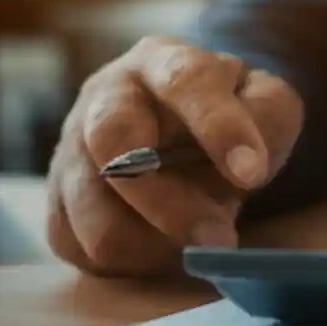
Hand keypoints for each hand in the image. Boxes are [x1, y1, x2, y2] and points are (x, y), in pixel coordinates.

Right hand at [46, 36, 303, 276]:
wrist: (181, 136)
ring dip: (152, 245)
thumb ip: (268, 118)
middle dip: (168, 204)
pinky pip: (80, 249)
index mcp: (162, 61)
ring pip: (92, 213)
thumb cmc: (227, 119)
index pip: (184, 81)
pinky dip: (128, 263)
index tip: (251, 175)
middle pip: (113, 144)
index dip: (219, 128)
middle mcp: (105, 98)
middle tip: (219, 242)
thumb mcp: (265, 105)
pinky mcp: (58, 204)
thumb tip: (246, 162)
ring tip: (194, 245)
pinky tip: (161, 247)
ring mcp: (73, 150)